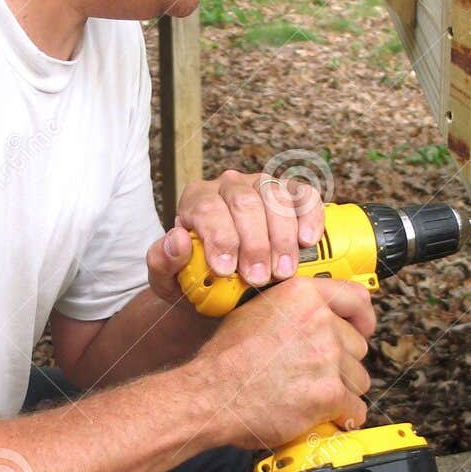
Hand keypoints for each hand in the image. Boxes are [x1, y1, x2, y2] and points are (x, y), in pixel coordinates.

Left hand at [147, 169, 324, 306]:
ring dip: (281, 237)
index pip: (207, 208)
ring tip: (283, 272)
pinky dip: (308, 215)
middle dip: (253, 243)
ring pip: (274, 197)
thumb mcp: (167, 280)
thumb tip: (176, 239)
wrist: (223, 285)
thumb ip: (161, 262)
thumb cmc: (196, 279)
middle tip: (258, 279)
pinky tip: (308, 240)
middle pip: (244, 202)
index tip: (226, 269)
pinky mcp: (290, 194)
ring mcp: (262, 186)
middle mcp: (229, 186)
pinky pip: (303, 195)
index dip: (219, 237)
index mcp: (197, 199)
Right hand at [192, 275, 375, 450]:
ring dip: (342, 391)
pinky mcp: (330, 393)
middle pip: (357, 345)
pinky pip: (355, 408)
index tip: (363, 328)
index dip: (363, 317)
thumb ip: (293, 310)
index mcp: (302, 296)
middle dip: (342, 363)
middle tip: (318, 374)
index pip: (356, 298)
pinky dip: (344, 416)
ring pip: (359, 379)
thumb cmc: (225, 361)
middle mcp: (320, 322)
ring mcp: (327, 357)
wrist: (211, 395)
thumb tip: (314, 318)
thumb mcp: (255, 312)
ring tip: (314, 396)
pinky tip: (327, 416)